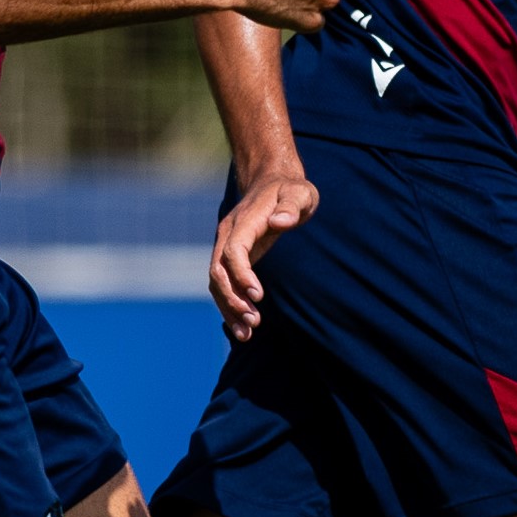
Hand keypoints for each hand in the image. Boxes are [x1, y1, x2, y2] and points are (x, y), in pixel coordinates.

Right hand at [210, 168, 318, 339]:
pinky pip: (223, 285)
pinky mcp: (231, 259)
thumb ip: (291, 206)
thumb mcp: (299, 193)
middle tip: (255, 323)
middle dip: (232, 300)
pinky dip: (229, 307)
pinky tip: (242, 328)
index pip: (233, 252)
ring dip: (228, 309)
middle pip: (218, 272)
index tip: (258, 297)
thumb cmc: (291, 190)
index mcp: (243, 222)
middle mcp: (228, 236)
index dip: (241, 275)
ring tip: (247, 334)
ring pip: (217, 283)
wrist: (274, 182)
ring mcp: (226, 248)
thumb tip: (280, 221)